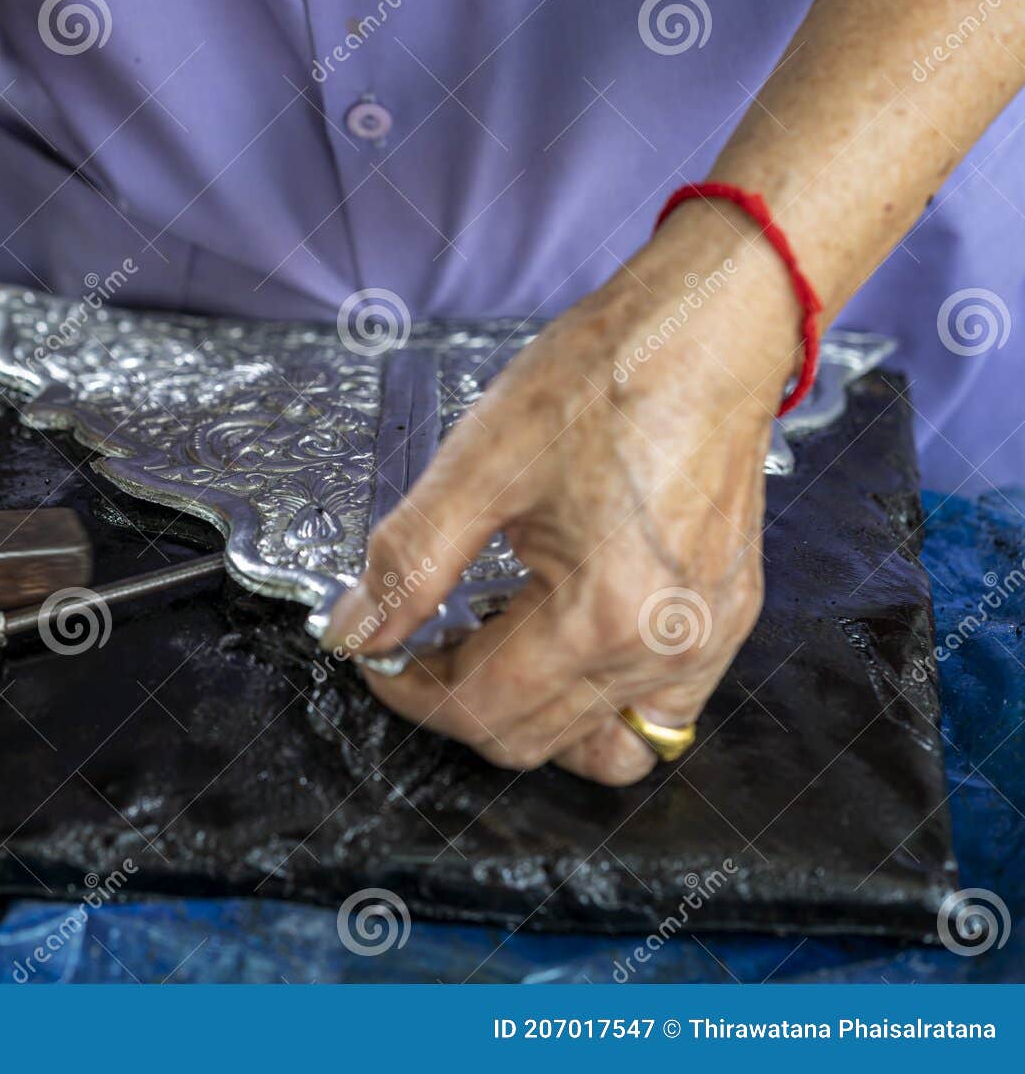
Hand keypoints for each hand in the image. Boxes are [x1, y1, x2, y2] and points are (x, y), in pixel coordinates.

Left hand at [326, 207, 799, 784]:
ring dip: (523, 716)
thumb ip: (409, 562)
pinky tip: (557, 646)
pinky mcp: (724, 625)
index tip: (373, 650)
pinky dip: (594, 707)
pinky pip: (654, 716)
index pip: (478, 709)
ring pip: (594, 747)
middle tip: (414, 642)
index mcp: (601, 617)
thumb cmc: (604, 381)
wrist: (708, 332)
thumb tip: (355, 632)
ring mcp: (704, 646)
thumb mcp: (479, 464)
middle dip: (453, 699)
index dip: (407, 691)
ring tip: (484, 648)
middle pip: (529, 739)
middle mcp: (662, 651)